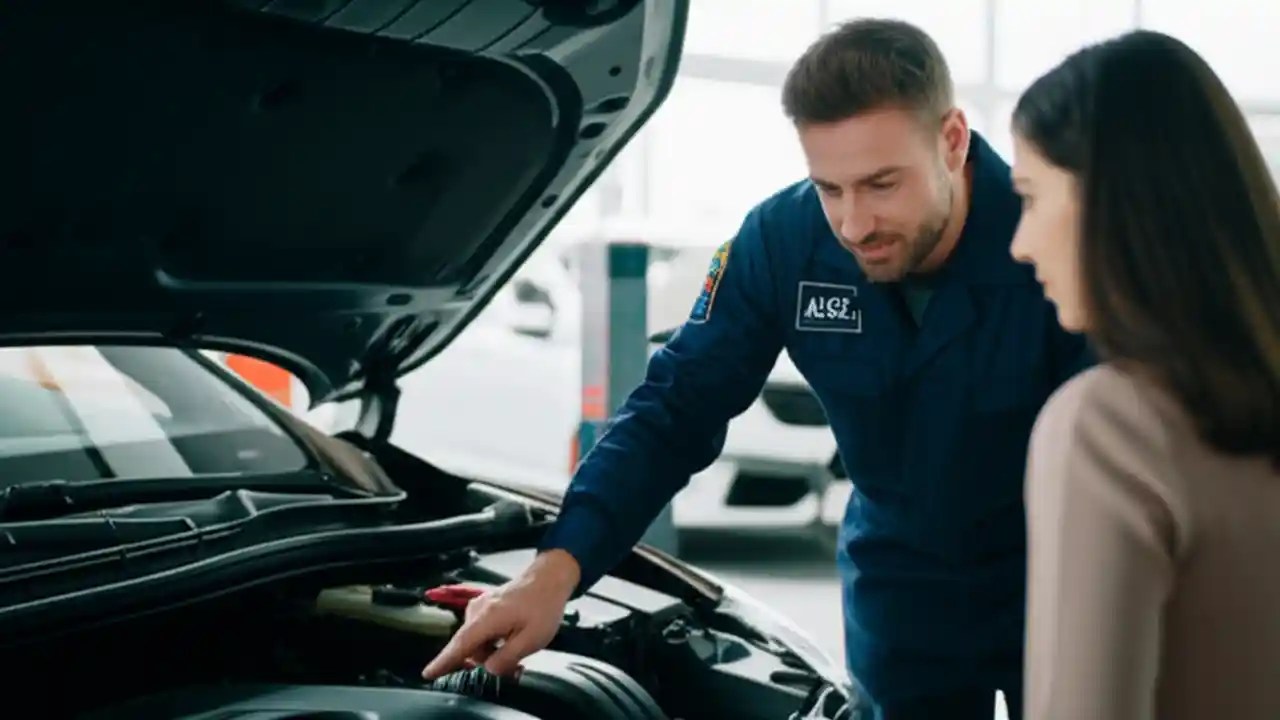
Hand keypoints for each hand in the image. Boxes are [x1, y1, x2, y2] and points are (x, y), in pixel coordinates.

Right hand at [422, 549, 581, 679]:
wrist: (549, 578)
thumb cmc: (543, 608)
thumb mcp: (531, 640)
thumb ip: (506, 658)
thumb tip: (488, 668)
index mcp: (486, 619)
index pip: (460, 645)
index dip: (443, 661)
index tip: (427, 673)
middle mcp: (477, 611)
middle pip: (471, 648)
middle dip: (488, 660)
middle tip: (516, 665)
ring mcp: (479, 606)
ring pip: (477, 641)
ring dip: (492, 650)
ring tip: (518, 649)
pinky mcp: (484, 606)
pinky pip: (481, 631)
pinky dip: (493, 640)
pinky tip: (511, 639)